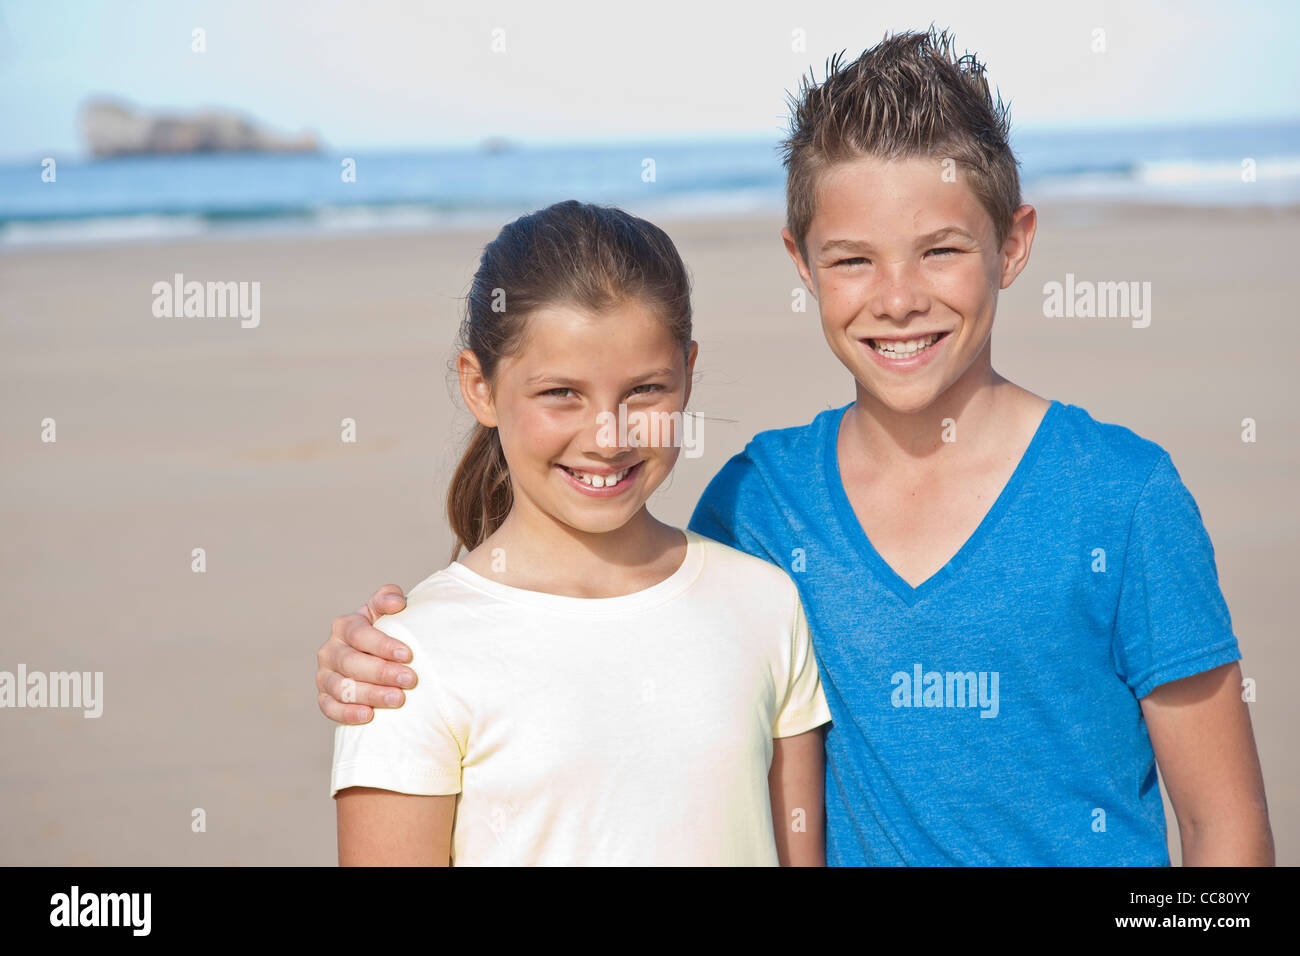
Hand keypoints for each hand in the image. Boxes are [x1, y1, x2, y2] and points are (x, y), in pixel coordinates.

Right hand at [316, 585, 414, 723]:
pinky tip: (369, 716)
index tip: (407, 654)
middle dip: (382, 672)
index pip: (359, 634)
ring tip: (398, 699)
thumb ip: (388, 598)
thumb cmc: (385, 630)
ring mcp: (324, 675)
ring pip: (342, 688)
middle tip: (410, 680)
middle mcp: (330, 650)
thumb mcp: (386, 611)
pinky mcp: (324, 697)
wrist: (374, 656)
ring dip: (370, 694)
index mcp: (344, 626)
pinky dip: (347, 714)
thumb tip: (397, 603)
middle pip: (351, 663)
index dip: (382, 644)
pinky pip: (330, 708)